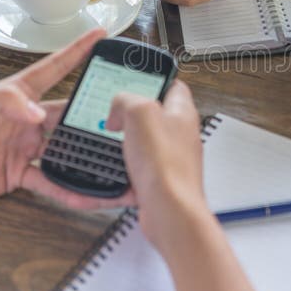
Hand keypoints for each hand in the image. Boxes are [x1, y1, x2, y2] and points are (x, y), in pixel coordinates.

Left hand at [0, 28, 132, 215]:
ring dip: (85, 151)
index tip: (100, 36)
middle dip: (93, 111)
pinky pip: (51, 179)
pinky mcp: (21, 172)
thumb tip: (39, 114)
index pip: (52, 68)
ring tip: (111, 154)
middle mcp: (25, 119)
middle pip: (67, 112)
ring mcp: (25, 146)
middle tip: (121, 113)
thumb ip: (3, 101)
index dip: (77, 51)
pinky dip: (68, 188)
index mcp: (14, 95)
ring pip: (65, 146)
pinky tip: (86, 192)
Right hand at [105, 81, 206, 249]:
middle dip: (130, 115)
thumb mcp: (140, 112)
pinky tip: (109, 173)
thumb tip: (118, 109)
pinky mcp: (159, 181)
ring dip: (123, 143)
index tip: (135, 79)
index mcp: (181, 112)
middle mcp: (179, 135)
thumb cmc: (166, 166)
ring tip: (108, 142)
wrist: (170, 211)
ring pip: (142, 144)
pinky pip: (135, 171)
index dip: (153, 79)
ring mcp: (170, 159)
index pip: (172, 85)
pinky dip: (119, 171)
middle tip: (113, 114)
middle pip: (154, 115)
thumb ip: (126, 100)